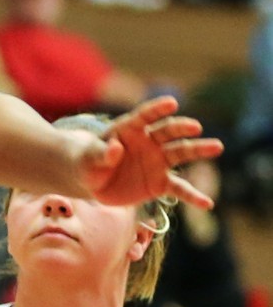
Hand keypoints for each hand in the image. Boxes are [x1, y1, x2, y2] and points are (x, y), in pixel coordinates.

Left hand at [73, 97, 222, 209]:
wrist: (94, 181)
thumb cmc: (89, 163)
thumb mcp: (90, 159)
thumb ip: (102, 154)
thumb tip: (115, 148)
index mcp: (129, 129)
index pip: (144, 116)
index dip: (157, 109)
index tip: (172, 103)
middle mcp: (148, 142)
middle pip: (168, 132)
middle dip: (182, 128)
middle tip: (196, 127)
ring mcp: (157, 161)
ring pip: (180, 153)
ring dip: (198, 150)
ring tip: (217, 147)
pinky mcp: (160, 183)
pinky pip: (179, 189)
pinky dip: (192, 196)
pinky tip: (207, 203)